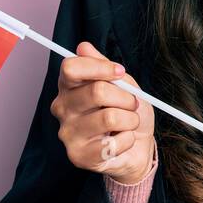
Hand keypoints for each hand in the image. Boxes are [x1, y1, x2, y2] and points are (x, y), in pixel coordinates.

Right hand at [50, 40, 155, 183]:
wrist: (139, 145)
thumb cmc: (127, 112)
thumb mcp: (122, 83)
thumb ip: (102, 65)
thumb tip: (83, 47)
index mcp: (69, 87)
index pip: (71, 68)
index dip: (100, 67)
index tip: (120, 72)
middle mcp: (62, 108)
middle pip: (96, 91)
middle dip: (126, 97)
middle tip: (132, 104)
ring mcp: (68, 133)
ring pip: (109, 117)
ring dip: (130, 120)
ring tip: (129, 124)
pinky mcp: (78, 156)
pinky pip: (114, 143)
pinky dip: (128, 140)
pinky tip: (121, 142)